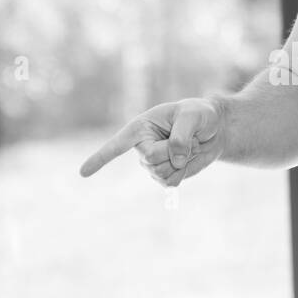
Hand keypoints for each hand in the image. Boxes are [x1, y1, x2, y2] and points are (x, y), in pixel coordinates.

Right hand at [79, 98, 224, 184]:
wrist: (215, 129)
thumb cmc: (200, 114)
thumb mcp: (193, 116)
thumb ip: (181, 136)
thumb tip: (174, 159)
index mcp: (141, 128)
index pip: (117, 145)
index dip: (100, 158)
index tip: (83, 173)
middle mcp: (142, 147)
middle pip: (151, 160)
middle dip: (174, 151)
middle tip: (189, 137)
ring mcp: (153, 163)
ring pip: (161, 174)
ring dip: (182, 162)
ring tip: (189, 146)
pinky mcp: (166, 174)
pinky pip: (171, 183)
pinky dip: (185, 172)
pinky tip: (189, 159)